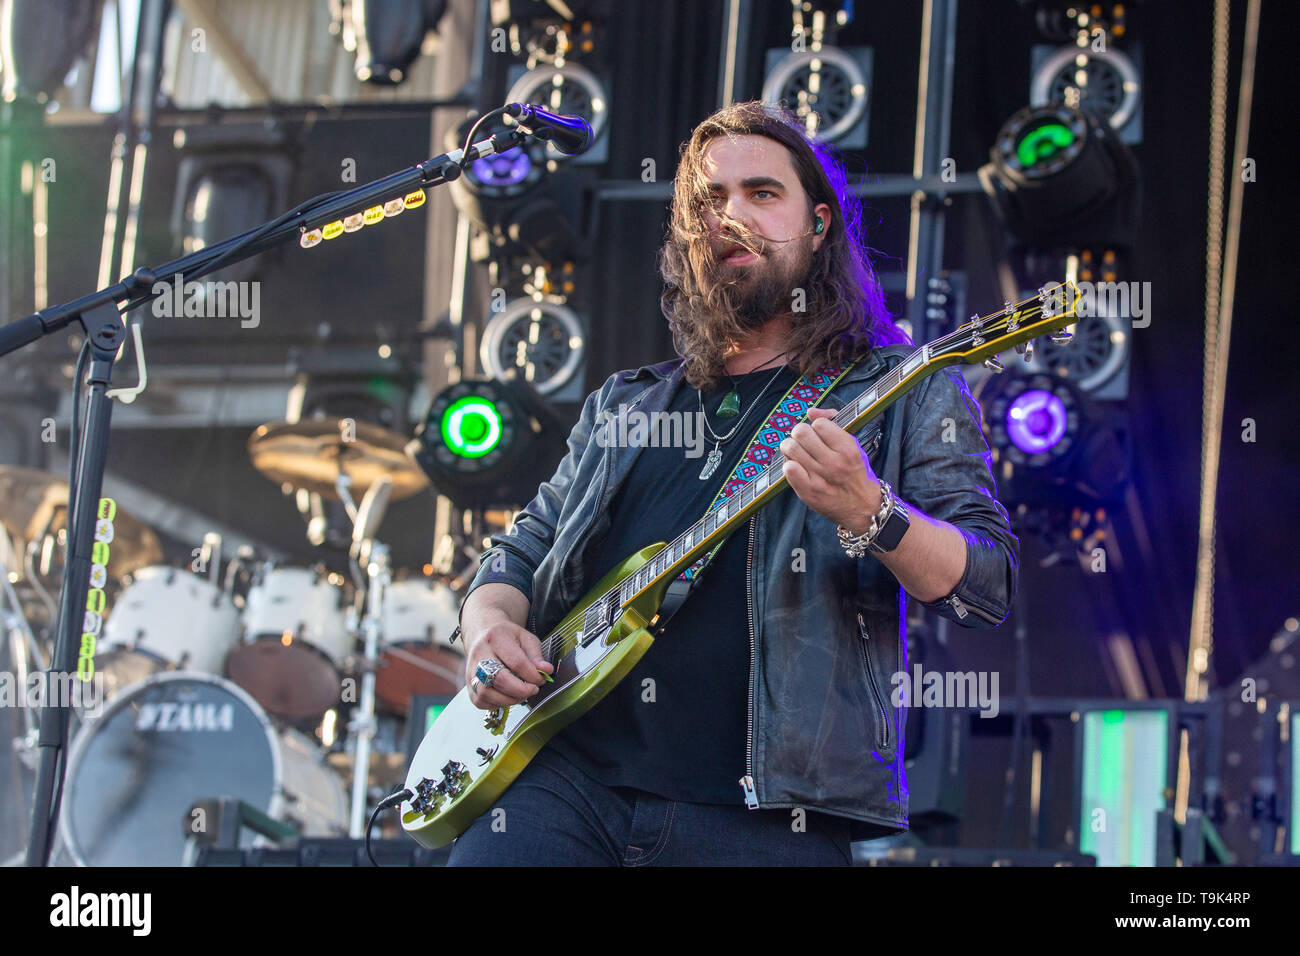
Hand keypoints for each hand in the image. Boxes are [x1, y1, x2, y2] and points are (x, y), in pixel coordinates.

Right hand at [463, 619, 554, 709]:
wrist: (482, 633)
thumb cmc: (505, 636)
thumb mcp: (525, 638)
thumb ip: (536, 655)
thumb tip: (546, 671)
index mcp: (496, 638)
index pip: (516, 662)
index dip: (532, 675)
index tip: (541, 679)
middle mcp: (480, 654)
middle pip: (499, 679)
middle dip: (521, 690)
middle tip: (533, 689)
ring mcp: (471, 670)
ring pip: (487, 693)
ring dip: (509, 699)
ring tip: (521, 694)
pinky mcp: (468, 684)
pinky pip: (480, 701)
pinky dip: (496, 704)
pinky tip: (506, 696)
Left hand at [780, 407, 880, 533]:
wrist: (863, 508)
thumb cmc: (856, 473)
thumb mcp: (853, 445)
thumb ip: (833, 423)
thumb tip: (811, 412)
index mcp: (847, 449)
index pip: (819, 423)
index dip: (816, 426)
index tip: (818, 434)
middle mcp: (834, 463)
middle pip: (800, 432)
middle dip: (800, 434)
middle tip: (803, 442)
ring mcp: (820, 478)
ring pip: (790, 448)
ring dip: (791, 448)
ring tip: (798, 454)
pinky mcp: (808, 492)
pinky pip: (787, 469)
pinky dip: (789, 466)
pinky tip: (797, 468)